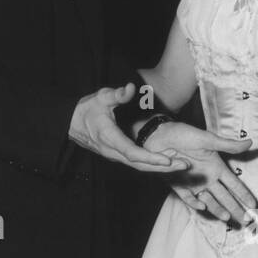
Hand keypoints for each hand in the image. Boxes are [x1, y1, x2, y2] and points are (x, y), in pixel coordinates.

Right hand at [69, 84, 187, 171]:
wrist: (72, 124)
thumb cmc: (87, 110)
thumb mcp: (100, 98)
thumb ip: (117, 94)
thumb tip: (130, 88)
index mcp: (110, 138)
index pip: (132, 153)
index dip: (150, 158)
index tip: (167, 160)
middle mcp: (113, 152)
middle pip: (141, 165)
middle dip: (163, 167)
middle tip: (185, 166)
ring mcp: (116, 156)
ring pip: (141, 167)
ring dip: (161, 168)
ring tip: (183, 166)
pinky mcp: (119, 157)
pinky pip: (138, 164)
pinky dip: (154, 165)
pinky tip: (170, 162)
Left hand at [143, 120, 257, 224]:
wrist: (159, 136)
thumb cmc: (183, 135)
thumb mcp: (208, 139)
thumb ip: (228, 145)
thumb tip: (250, 143)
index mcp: (216, 167)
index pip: (234, 185)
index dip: (244, 195)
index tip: (254, 206)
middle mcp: (207, 178)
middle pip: (225, 197)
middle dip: (236, 209)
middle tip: (246, 220)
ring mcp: (193, 184)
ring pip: (209, 202)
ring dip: (218, 210)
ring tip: (226, 217)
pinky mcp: (179, 186)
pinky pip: (188, 198)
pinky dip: (194, 203)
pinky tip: (202, 206)